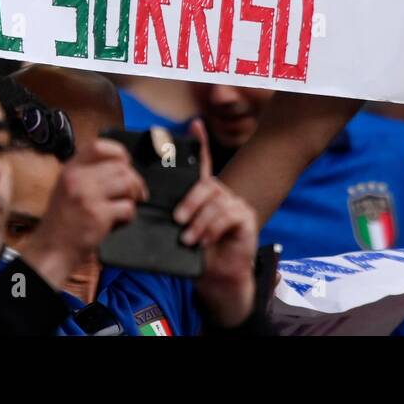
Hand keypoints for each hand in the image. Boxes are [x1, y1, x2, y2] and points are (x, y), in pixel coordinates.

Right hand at [20, 139, 146, 290]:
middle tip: (134, 193)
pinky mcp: (99, 215)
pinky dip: (129, 215)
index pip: (99, 146)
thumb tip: (122, 166)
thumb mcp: (67, 187)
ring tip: (126, 205)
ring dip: (133, 196)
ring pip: (127, 183)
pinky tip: (119, 221)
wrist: (52, 249)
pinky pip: (128, 207)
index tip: (126, 163)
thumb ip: (89, 173)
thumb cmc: (62, 220)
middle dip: (134, 180)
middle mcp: (78, 178)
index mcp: (71, 169)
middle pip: (120, 167)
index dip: (118, 152)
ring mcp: (88, 196)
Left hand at [174, 120, 258, 328]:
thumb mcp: (183, 232)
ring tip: (190, 239)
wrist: (218, 278)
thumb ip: (177, 216)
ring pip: (216, 202)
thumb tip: (158, 208)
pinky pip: (229, 214)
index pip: (203, 164)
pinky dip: (214, 228)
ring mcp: (236, 205)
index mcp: (205, 195)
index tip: (195, 125)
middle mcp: (222, 195)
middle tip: (178, 220)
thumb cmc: (198, 254)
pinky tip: (206, 240)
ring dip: (200, 222)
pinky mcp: (246, 218)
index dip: (200, 143)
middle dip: (190, 202)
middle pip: (206, 185)